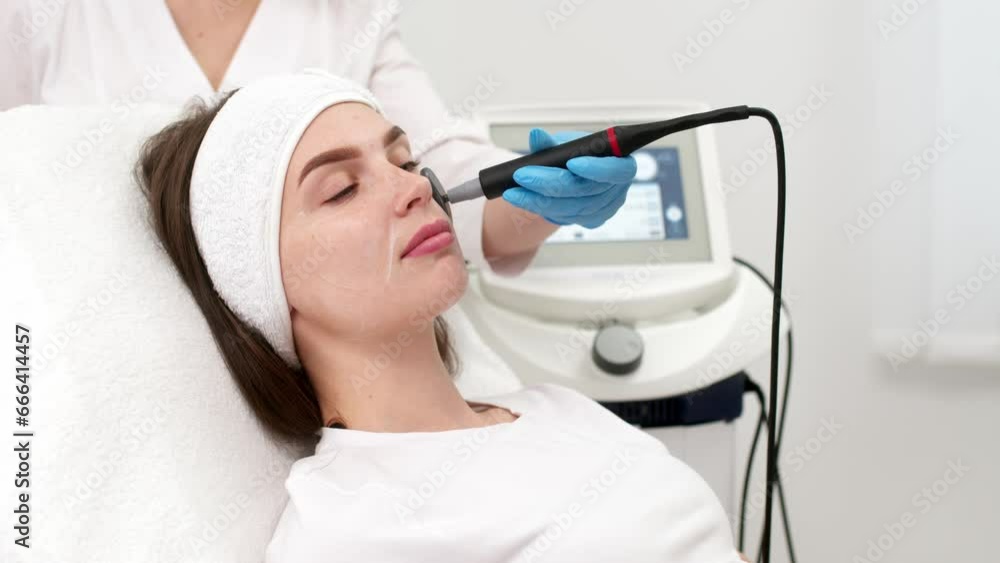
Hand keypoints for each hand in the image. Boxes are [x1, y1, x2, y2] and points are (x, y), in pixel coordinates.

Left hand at [502, 128, 636, 227]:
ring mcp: (604, 209)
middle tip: (522, 175)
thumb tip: (536, 135)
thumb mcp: (568, 143)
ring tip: (513, 191)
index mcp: (621, 164)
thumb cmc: (578, 154)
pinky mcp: (590, 221)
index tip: (572, 162)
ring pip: (569, 207)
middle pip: (584, 191)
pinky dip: (539, 207)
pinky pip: (562, 216)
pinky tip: (522, 200)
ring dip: (536, 199)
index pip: (616, 170)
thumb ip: (552, 142)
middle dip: (550, 183)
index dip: (596, 169)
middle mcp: (616, 190)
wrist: (577, 175)